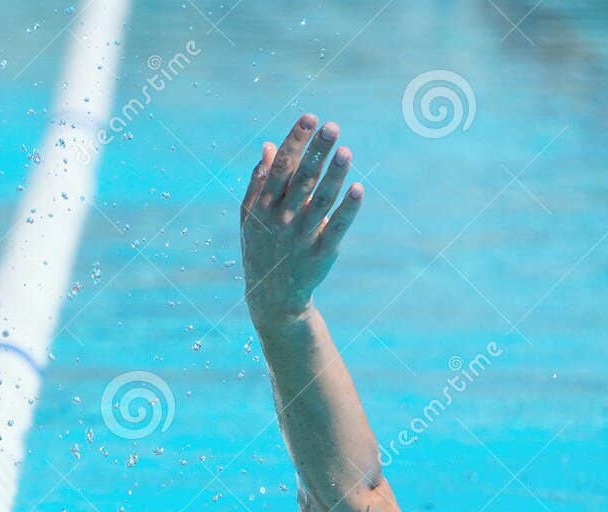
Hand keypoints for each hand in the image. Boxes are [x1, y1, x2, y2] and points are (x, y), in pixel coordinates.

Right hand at [240, 114, 363, 330]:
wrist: (272, 297)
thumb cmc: (261, 249)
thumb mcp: (250, 218)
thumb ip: (259, 182)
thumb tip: (268, 145)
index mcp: (262, 208)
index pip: (280, 168)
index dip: (295, 141)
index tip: (310, 118)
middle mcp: (281, 221)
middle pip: (301, 180)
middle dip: (316, 152)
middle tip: (332, 126)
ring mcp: (301, 238)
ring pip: (320, 202)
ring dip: (333, 176)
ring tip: (345, 151)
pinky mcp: (321, 253)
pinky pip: (336, 228)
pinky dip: (347, 210)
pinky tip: (357, 189)